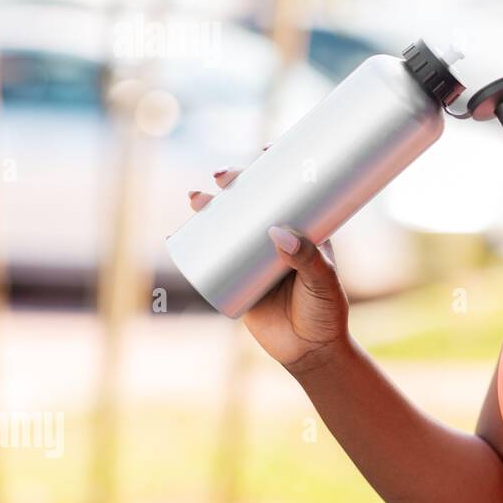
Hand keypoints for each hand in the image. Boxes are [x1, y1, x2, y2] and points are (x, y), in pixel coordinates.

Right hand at [187, 143, 350, 375]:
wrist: (310, 353)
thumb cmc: (326, 313)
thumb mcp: (323, 283)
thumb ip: (307, 260)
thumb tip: (277, 232)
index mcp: (305, 230)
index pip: (291, 191)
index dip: (277, 167)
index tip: (266, 148)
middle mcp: (278, 238)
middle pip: (253, 201)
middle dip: (235, 183)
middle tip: (223, 177)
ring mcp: (255, 258)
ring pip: (228, 224)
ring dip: (209, 207)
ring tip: (196, 199)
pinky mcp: (237, 281)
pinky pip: (211, 259)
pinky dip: (191, 246)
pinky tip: (175, 237)